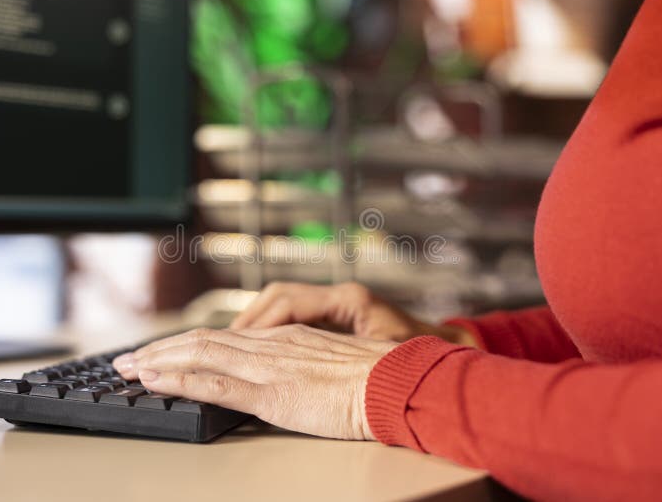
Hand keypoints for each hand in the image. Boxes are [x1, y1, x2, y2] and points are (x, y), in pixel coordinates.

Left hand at [113, 325, 396, 439]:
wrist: (395, 380)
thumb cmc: (372, 377)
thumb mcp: (329, 364)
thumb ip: (300, 365)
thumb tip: (283, 377)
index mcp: (284, 339)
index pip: (223, 338)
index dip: (186, 345)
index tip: (160, 353)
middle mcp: (270, 345)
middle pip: (202, 342)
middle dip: (160, 350)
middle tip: (126, 360)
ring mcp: (268, 366)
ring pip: (200, 356)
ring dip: (158, 361)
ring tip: (127, 369)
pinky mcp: (271, 392)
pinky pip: (216, 383)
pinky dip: (180, 380)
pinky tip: (157, 381)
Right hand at [230, 281, 473, 343]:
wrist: (442, 364)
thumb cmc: (417, 363)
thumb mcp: (378, 361)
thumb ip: (339, 359)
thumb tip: (296, 360)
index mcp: (349, 300)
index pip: (288, 301)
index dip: (257, 323)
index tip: (234, 342)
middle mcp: (340, 296)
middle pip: (278, 297)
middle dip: (247, 320)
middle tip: (219, 342)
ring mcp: (339, 305)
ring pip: (283, 305)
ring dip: (255, 324)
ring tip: (230, 345)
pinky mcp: (339, 317)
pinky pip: (294, 317)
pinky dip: (272, 330)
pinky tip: (258, 348)